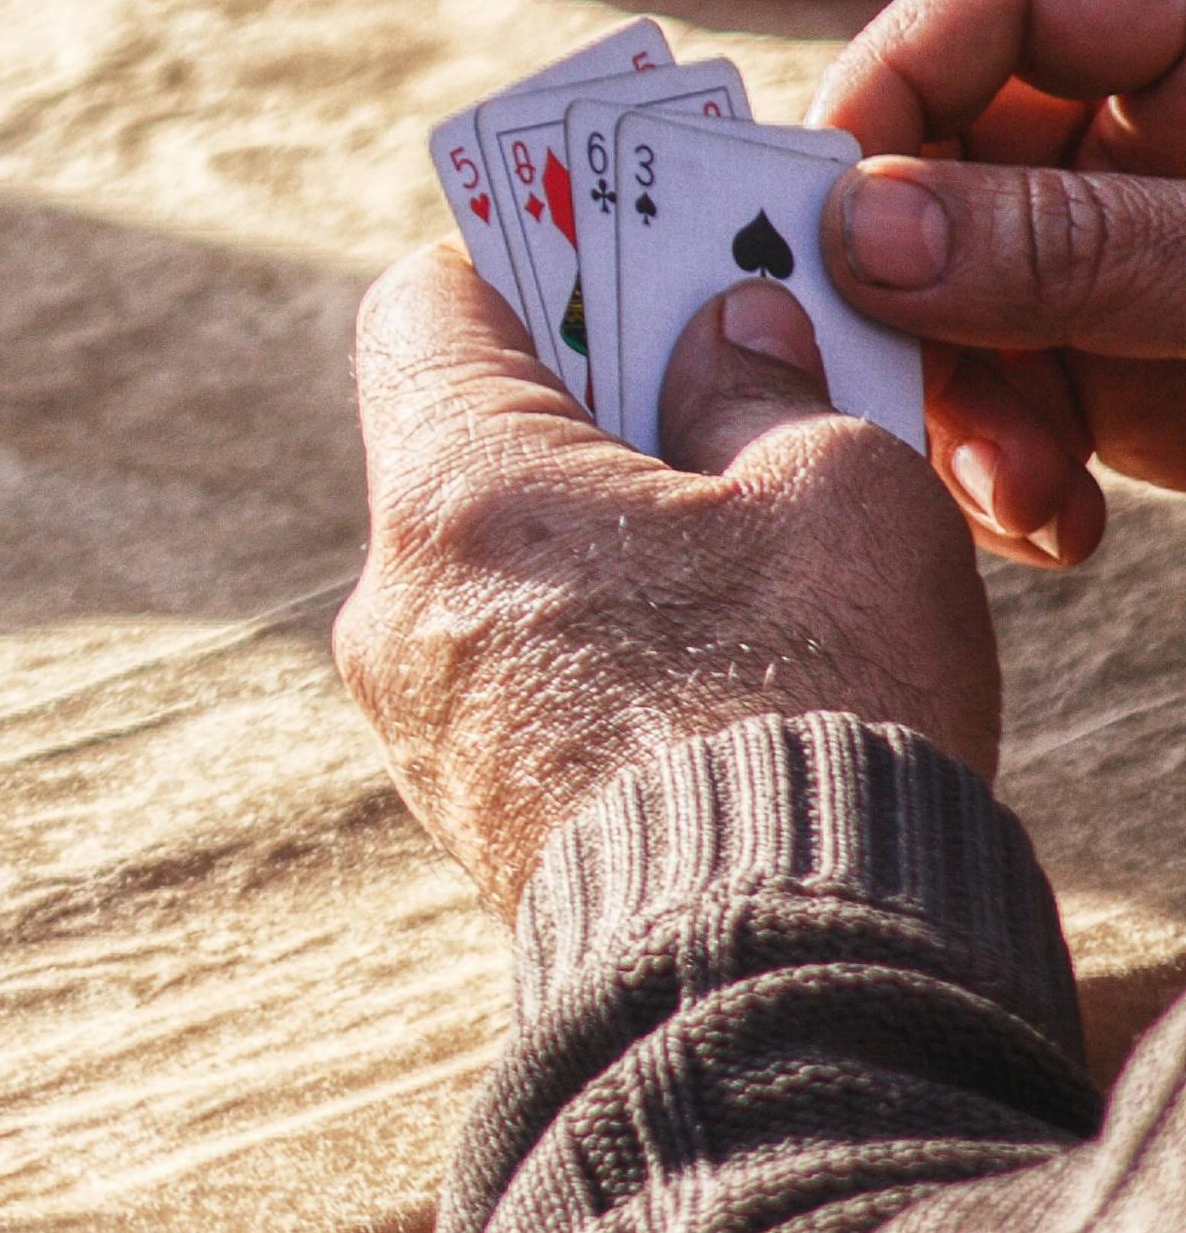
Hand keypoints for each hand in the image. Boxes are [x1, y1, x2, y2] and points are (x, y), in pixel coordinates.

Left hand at [339, 241, 996, 912]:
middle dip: (593, 405)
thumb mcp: (839, 491)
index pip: (424, 305)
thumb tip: (727, 330)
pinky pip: (517, 675)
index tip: (631, 269)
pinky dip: (598, 643)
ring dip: (606, 537)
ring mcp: (417, 716)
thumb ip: (767, 385)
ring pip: (498, 567)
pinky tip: (720, 671)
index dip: (529, 263)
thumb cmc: (809, 701)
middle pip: (465, 438)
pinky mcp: (469, 809)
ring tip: (746, 553)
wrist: (778, 968)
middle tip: (723, 397)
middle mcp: (393, 598)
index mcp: (452, 488)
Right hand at [812, 0, 1185, 566]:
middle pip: (949, 152)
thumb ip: (1079, 245)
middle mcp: (1153, 123)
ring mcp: (1138, 240)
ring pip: (959, 286)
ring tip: (1015, 497)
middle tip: (884, 379)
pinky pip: (1017, 386)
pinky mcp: (1138, 354)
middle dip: (908, 282)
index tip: (826, 204)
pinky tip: (1047, 521)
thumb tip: (864, 228)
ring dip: (958, 400)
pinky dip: (1009, 459)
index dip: (896, 80)